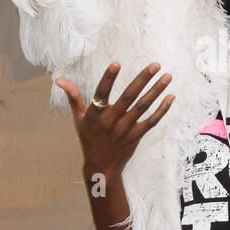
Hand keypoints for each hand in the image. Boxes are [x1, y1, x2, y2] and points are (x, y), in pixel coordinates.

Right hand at [56, 62, 174, 179]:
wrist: (101, 166)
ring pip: (143, 107)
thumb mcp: (78, 118)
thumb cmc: (89, 138)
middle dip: (143, 79)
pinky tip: (171, 97)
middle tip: (155, 64)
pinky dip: (162, 110)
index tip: (116, 63)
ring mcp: (125, 129)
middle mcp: (110, 121)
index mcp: (95, 115)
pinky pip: (151, 121)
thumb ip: (73, 96)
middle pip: (128, 96)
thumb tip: (59, 79)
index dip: (108, 79)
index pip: (101, 93)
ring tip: (167, 76)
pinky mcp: (136, 136)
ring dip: (156, 90)